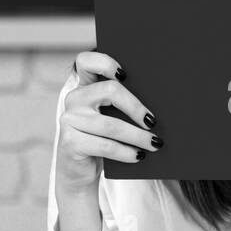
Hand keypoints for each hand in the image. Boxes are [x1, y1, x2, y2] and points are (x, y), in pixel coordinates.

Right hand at [56, 50, 162, 194]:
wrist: (80, 170)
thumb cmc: (102, 138)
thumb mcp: (111, 117)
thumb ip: (123, 104)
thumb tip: (161, 103)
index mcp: (85, 85)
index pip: (86, 61)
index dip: (106, 62)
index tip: (126, 75)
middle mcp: (74, 98)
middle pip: (109, 90)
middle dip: (136, 106)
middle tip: (153, 121)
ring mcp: (70, 120)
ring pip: (111, 125)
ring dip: (138, 136)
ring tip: (155, 143)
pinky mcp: (70, 142)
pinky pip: (105, 146)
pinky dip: (126, 152)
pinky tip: (139, 155)